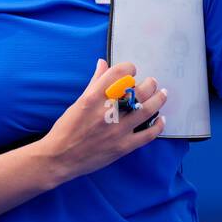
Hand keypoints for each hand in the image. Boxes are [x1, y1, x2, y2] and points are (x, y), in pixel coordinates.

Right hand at [39, 60, 167, 182]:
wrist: (60, 158)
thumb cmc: (66, 128)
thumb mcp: (78, 101)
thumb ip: (94, 82)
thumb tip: (103, 63)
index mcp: (94, 97)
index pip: (119, 73)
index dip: (129, 68)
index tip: (132, 71)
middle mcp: (107, 111)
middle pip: (138, 90)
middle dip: (149, 83)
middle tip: (151, 82)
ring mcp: (117, 129)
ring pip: (147, 109)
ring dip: (158, 99)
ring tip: (162, 93)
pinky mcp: (123, 146)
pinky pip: (148, 134)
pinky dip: (158, 125)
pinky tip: (161, 119)